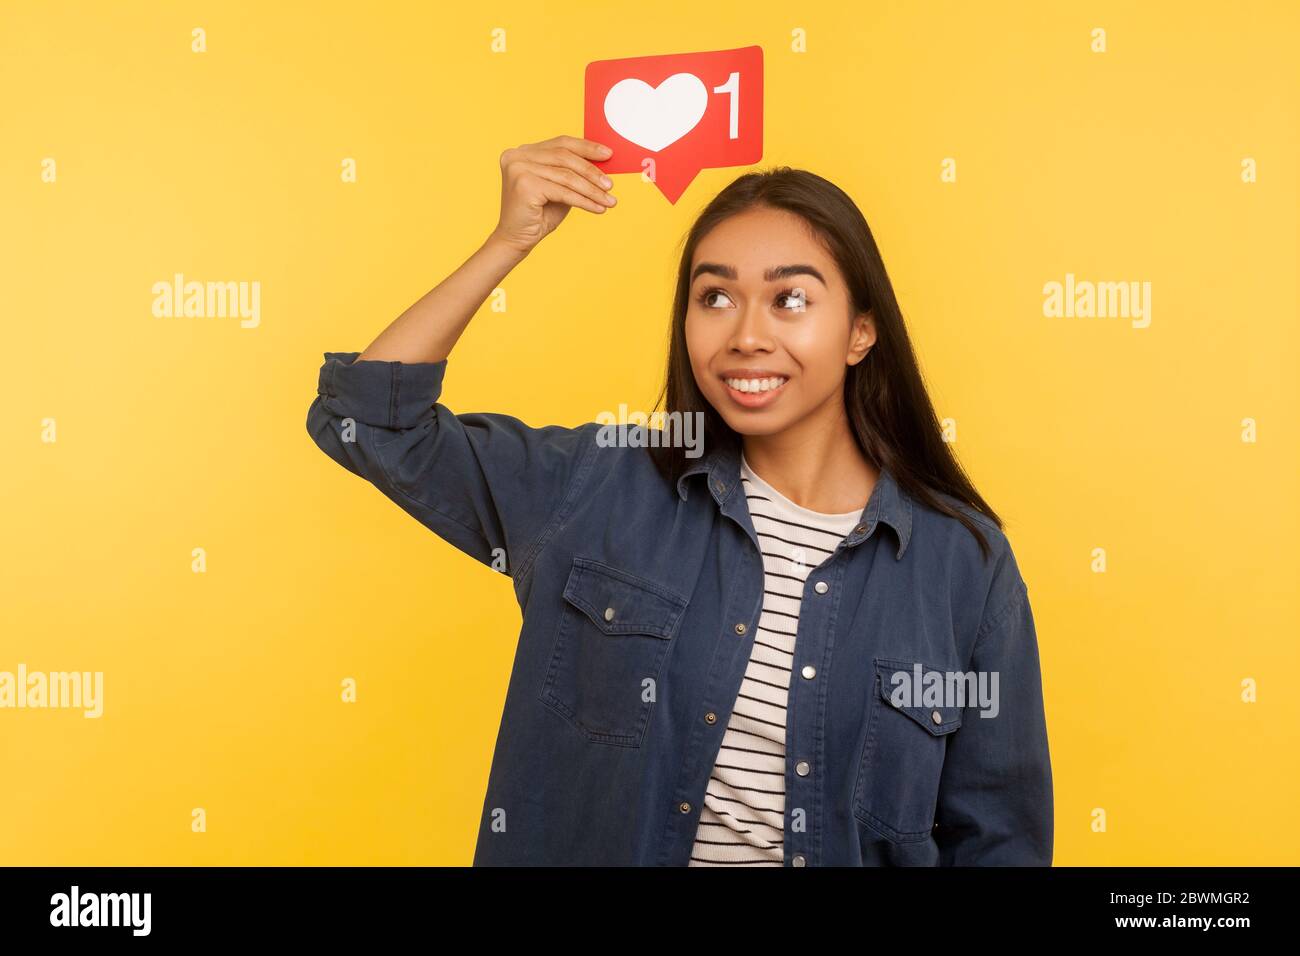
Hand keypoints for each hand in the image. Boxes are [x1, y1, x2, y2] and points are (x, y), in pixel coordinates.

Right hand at [489, 135, 616, 254]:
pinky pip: (563, 191)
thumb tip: (603, 165)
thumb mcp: (560, 188)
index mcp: (524, 151)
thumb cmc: (539, 215)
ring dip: (592, 189)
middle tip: (611, 184)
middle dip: (592, 171)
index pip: (561, 143)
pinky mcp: (524, 184)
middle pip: (564, 156)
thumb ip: (573, 174)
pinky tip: (597, 208)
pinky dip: (584, 200)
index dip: (586, 147)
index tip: (608, 154)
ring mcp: (518, 168)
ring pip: (566, 176)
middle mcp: (518, 155)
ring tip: (609, 200)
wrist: (516, 240)